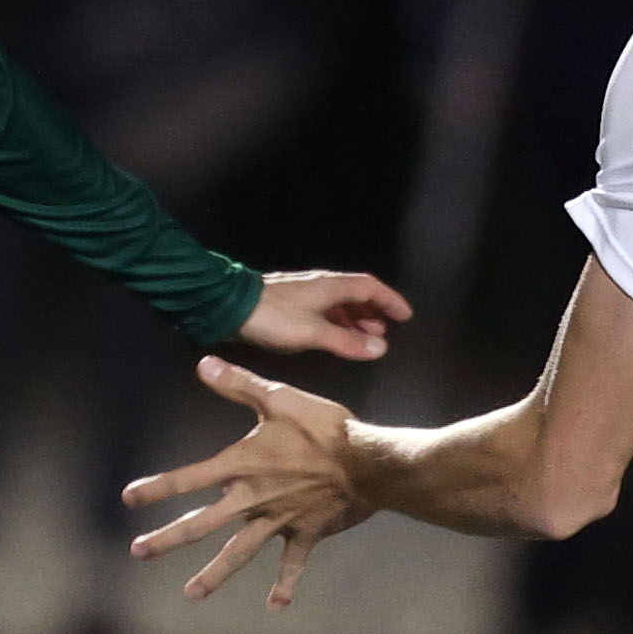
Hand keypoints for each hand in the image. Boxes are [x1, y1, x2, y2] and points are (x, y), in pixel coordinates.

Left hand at [120, 358, 375, 609]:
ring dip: (214, 574)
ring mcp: (278, 521)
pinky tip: (274, 605)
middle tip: (138, 552)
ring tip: (191, 593)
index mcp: (242, 466)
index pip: (189, 477)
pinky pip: (292, 564)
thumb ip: (239, 385)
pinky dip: (285, 585)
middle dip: (167, 538)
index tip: (128, 497)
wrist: (370, 462)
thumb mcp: (280, 399)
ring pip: (239, 552)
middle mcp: (253, 499)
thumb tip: (202, 363)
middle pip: (202, 525)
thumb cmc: (325, 427)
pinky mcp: (306, 534)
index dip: (157, 487)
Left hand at [236, 269, 408, 361]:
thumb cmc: (271, 317)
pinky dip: (335, 324)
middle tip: (383, 333)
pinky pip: (322, 312)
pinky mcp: (289, 306)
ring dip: (354, 320)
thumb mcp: (313, 333)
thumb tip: (379, 347)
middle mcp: (319, 286)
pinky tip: (333, 337)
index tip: (404, 316)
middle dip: (373, 313)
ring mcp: (303, 295)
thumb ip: (347, 342)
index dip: (390, 301)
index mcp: (330, 286)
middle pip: (356, 295)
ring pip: (338, 304)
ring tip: (363, 338)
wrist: (228, 308)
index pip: (370, 287)